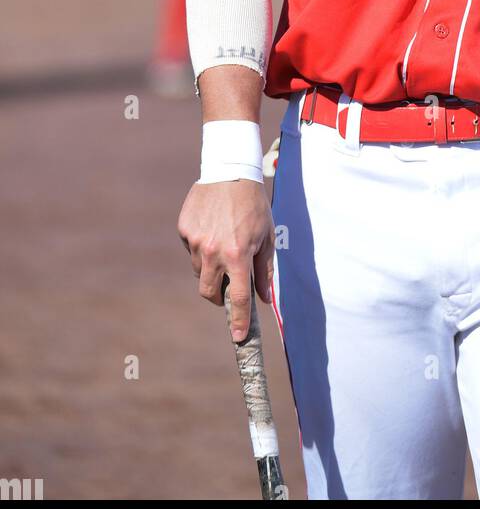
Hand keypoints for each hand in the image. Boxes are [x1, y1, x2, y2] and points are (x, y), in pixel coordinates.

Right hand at [178, 180, 274, 339]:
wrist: (230, 171)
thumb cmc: (254, 204)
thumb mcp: (266, 236)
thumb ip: (264, 270)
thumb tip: (263, 299)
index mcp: (238, 255)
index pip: (237, 299)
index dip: (238, 322)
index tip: (238, 337)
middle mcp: (214, 252)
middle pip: (209, 293)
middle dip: (218, 297)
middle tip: (228, 289)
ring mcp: (196, 241)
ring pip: (199, 271)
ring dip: (210, 269)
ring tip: (224, 244)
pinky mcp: (184, 230)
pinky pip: (192, 250)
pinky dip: (201, 247)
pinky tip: (213, 228)